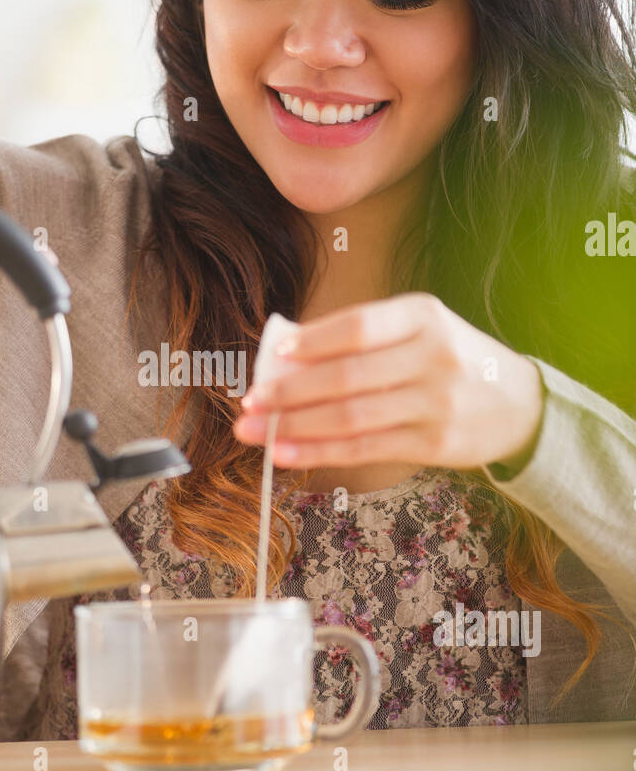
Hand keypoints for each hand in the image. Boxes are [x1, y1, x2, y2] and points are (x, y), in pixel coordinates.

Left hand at [233, 292, 544, 472]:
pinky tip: (285, 454)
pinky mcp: (434, 443)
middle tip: (249, 401)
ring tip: (254, 431)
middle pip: (347, 377)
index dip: (313, 341)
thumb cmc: (450, 361)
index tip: (275, 354)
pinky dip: (319, 452)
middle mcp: (432, 356)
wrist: (520, 404)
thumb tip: (284, 355)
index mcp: (423, 316)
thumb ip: (361, 339)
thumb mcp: (418, 331)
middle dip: (289, 392)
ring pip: (350, 417)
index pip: (359, 327)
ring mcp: (435, 403)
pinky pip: (364, 448)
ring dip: (294, 427)